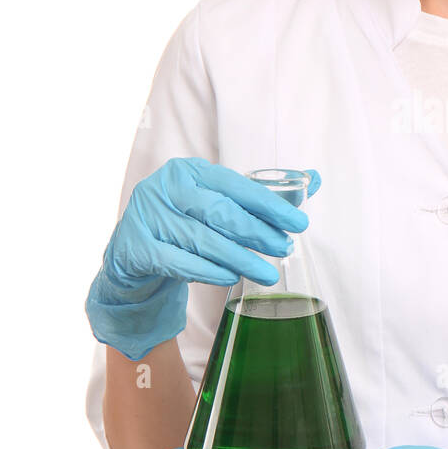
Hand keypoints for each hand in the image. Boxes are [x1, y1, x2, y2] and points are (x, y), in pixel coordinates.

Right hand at [86, 157, 319, 359]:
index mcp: (190, 170)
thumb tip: (314, 179)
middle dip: (257, 232)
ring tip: (267, 273)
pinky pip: (178, 262)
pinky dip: (208, 271)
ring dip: (239, 258)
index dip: (270, 205)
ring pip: (202, 240)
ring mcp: (147, 217)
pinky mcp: (136, 247)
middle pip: (220, 212)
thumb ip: (263, 195)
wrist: (132, 255)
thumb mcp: (219, 204)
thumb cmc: (185, 225)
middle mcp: (165, 188)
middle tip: (285, 249)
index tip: (299, 224)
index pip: (236, 186)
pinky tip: (230, 278)